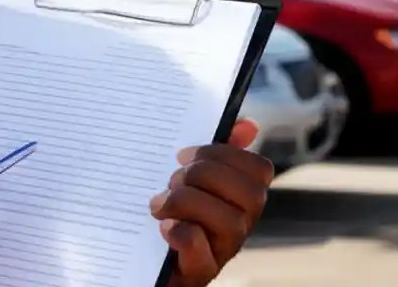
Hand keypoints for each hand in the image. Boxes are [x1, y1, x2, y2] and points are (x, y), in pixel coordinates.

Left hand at [152, 119, 274, 286]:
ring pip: (230, 222)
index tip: (183, 155)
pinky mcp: (198, 272)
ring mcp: (222, 250)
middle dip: (204, 176)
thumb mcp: (187, 178)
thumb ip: (214, 153)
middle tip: (171, 179)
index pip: (259, 169)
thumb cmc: (167, 211)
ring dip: (187, 203)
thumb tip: (247, 126)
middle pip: (250, 194)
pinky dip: (182, 234)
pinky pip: (201, 251)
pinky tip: (164, 227)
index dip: (223, 154)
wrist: (139, 259)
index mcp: (238, 198)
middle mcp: (239, 225)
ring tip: (159, 205)